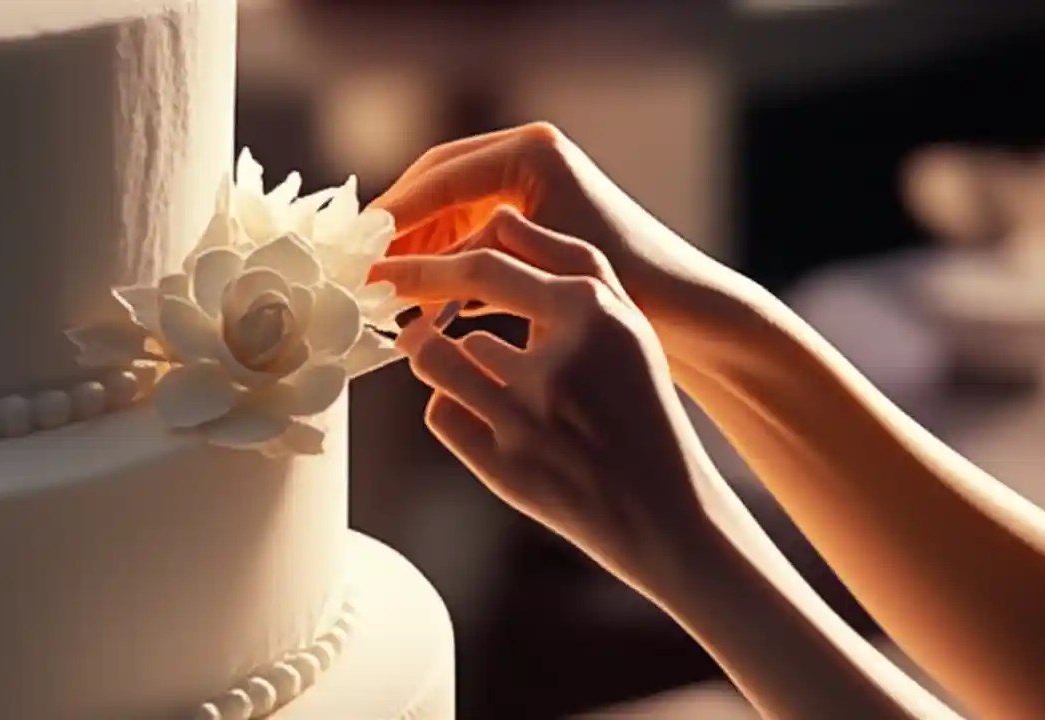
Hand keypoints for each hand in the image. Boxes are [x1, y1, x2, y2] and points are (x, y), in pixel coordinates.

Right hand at [371, 122, 712, 341]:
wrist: (685, 308)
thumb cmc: (622, 285)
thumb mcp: (530, 271)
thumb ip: (459, 267)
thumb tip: (391, 280)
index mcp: (532, 152)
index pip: (441, 177)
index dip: (394, 216)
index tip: (358, 250)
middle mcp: (531, 153)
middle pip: (438, 181)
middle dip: (400, 225)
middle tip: (362, 262)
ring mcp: (534, 178)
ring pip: (453, 206)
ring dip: (420, 244)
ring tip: (388, 285)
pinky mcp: (537, 208)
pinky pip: (474, 225)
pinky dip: (449, 256)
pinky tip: (428, 293)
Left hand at [371, 207, 720, 595]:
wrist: (664, 509)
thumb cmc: (639, 403)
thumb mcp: (625, 325)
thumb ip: (570, 264)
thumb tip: (501, 217)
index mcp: (592, 314)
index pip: (486, 265)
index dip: (433, 263)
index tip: (401, 261)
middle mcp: (557, 363)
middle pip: (448, 315)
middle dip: (413, 304)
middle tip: (394, 301)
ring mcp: (526, 419)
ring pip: (439, 362)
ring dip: (443, 360)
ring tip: (465, 368)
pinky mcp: (504, 468)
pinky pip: (442, 415)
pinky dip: (455, 411)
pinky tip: (488, 419)